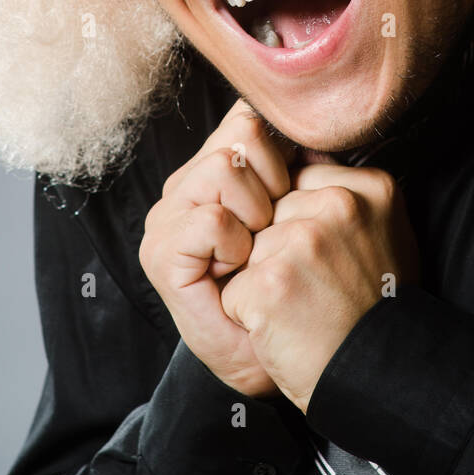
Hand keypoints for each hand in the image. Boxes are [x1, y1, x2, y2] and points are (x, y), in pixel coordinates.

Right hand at [139, 99, 292, 397]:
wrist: (283, 357)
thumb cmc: (298, 289)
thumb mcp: (306, 212)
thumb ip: (304, 166)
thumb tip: (312, 129)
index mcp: (220, 168)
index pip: (250, 117)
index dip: (285, 152)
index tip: (294, 199)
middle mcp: (189, 183)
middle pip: (243, 131)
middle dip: (276, 180)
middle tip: (274, 229)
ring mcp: (170, 215)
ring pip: (226, 165)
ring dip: (256, 213)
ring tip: (255, 251)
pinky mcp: (161, 250)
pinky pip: (211, 219)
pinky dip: (234, 245)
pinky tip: (237, 269)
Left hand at [220, 163, 418, 411]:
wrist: (382, 380)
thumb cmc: (377, 312)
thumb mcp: (385, 235)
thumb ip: (346, 194)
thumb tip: (294, 160)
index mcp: (369, 188)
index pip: (296, 182)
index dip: (299, 226)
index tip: (327, 263)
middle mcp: (338, 206)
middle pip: (269, 212)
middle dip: (276, 251)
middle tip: (316, 290)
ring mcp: (302, 241)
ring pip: (246, 247)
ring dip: (261, 282)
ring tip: (303, 310)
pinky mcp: (270, 281)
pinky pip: (233, 286)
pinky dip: (248, 315)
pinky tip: (286, 329)